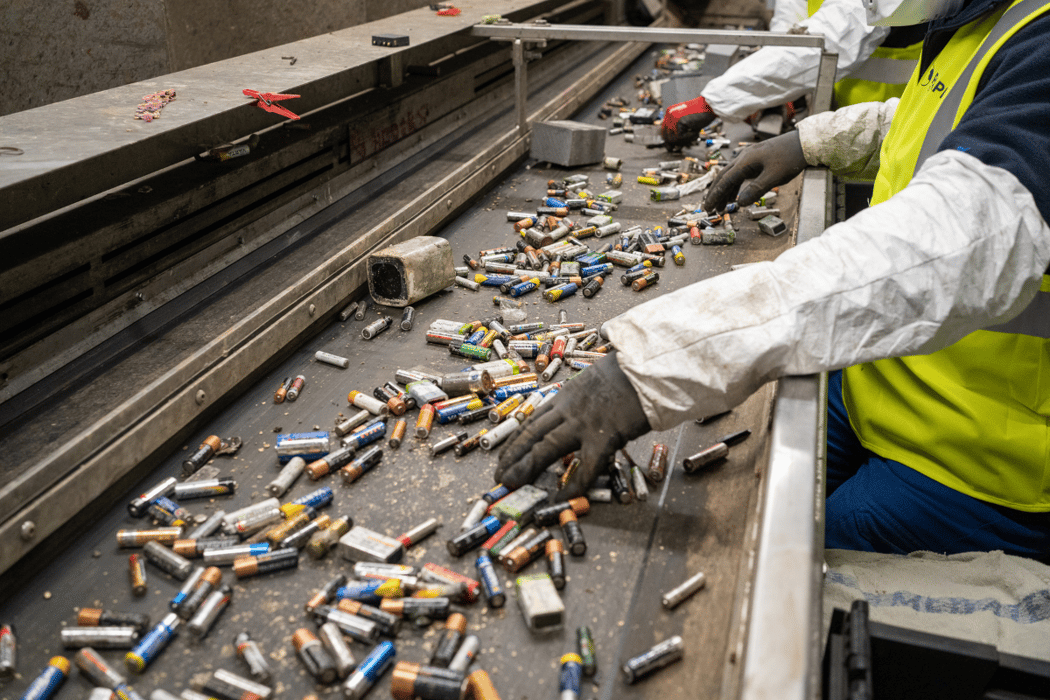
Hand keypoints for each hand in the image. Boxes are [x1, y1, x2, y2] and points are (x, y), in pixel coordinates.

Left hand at [496, 352, 650, 497]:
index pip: (531, 422)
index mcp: (565, 396)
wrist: (647, 367)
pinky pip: (585, 467)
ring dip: (527, 467)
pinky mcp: (604, 436)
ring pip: (546, 447)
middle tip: (500, 477)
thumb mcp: (594, 381)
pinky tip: (561, 498)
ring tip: (512, 484)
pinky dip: (572, 485)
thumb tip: (574, 417)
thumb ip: (581, 400)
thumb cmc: (627, 372)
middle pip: (532, 435)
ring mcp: (583, 423)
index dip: (515, 442)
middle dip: (513, 457)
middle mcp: (567, 410)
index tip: (503, 457)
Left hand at [661, 96, 715, 149]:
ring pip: (674, 138)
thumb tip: (670, 147)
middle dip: (677, 143)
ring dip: (685, 139)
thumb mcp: (686, 125)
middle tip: (686, 144)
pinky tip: (696, 130)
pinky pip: (681, 137)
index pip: (663, 132)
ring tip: (694, 133)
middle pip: (667, 137)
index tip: (671, 148)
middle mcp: (669, 114)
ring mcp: (673, 117)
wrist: (709, 107)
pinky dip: (690, 137)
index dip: (668, 141)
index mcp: (669, 113)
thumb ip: (677, 133)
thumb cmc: (700, 115)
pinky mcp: (679, 120)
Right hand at [703, 131, 807, 211]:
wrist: (804, 143)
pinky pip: (740, 174)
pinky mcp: (757, 159)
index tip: (708, 208)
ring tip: (723, 206)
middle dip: (716, 194)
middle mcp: (744, 158)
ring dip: (725, 191)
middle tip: (710, 209)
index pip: (725, 180)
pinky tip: (736, 195)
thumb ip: (756, 190)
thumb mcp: (774, 177)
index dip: (715, 195)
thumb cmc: (791, 158)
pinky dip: (735, 186)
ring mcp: (750, 157)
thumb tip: (739, 203)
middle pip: (724, 177)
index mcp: (746, 161)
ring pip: (731, 176)